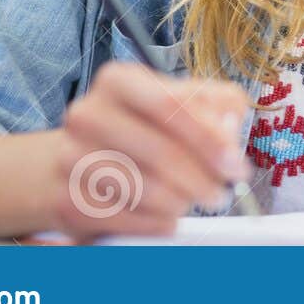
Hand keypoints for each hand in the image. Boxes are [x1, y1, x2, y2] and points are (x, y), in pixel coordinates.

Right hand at [49, 62, 250, 240]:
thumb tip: (229, 129)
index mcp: (118, 80)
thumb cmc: (143, 125)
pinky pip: (127, 219)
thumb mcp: (183, 98)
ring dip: (182, 201)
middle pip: (160, 152)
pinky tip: (168, 216)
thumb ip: (218, 104)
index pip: (170, 105)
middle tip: (222, 193)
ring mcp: (71, 159)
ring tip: (193, 200)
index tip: (235, 165)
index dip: (209, 138)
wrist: (81, 156)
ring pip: (146, 189)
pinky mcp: (68, 201)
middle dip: (202, 178)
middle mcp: (87, 115)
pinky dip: (157, 222)